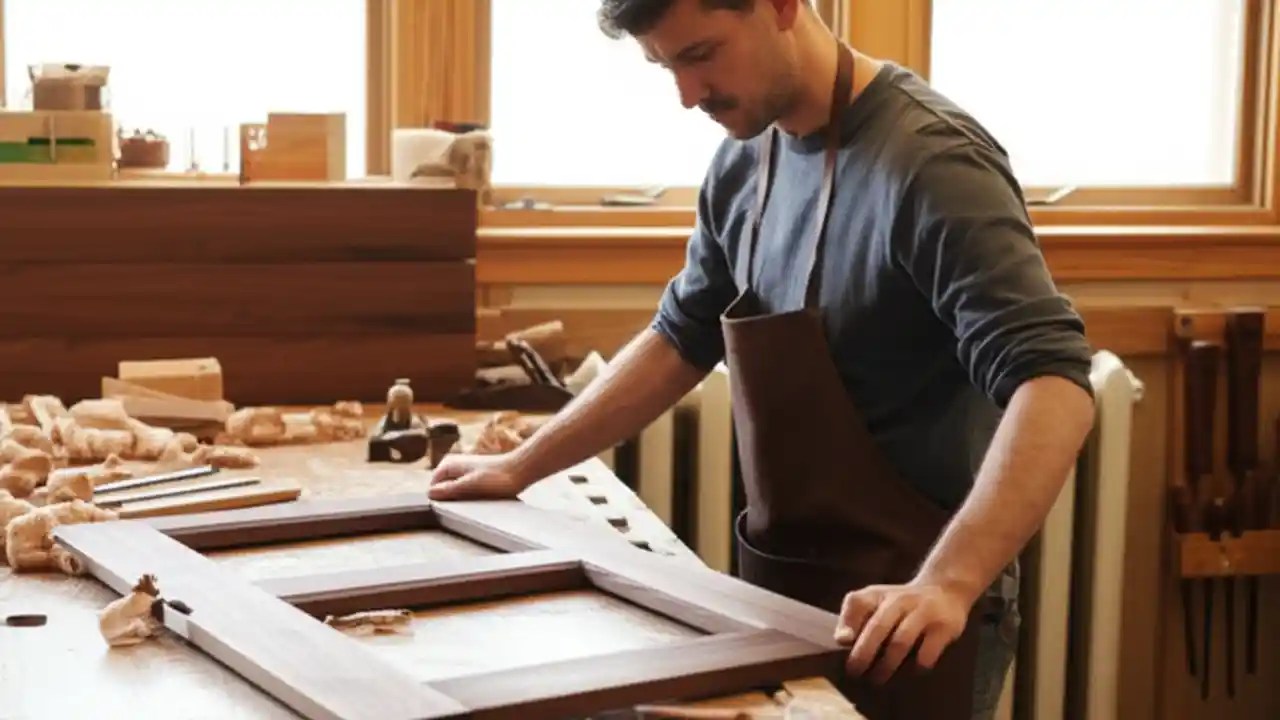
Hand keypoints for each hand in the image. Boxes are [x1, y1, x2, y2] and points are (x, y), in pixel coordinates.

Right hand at [427, 453, 529, 500]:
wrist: (520, 470)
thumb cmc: (496, 478)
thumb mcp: (469, 486)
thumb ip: (449, 489)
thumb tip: (429, 494)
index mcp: (447, 465)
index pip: (432, 490)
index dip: (442, 500)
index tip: (457, 505)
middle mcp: (451, 466)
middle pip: (442, 491)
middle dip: (452, 499)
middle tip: (469, 502)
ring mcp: (461, 471)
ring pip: (454, 492)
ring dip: (462, 499)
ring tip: (477, 499)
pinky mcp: (472, 477)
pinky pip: (464, 491)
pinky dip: (470, 496)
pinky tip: (481, 498)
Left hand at [833, 580, 971, 684]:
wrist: (945, 590)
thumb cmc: (900, 603)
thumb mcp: (874, 601)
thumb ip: (854, 617)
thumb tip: (841, 640)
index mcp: (878, 594)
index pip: (857, 604)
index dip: (847, 624)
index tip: (842, 644)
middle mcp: (900, 600)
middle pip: (878, 627)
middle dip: (863, 653)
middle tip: (855, 673)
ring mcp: (923, 612)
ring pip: (900, 641)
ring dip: (886, 665)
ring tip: (878, 679)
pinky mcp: (944, 627)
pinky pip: (927, 652)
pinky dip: (915, 667)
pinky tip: (908, 673)